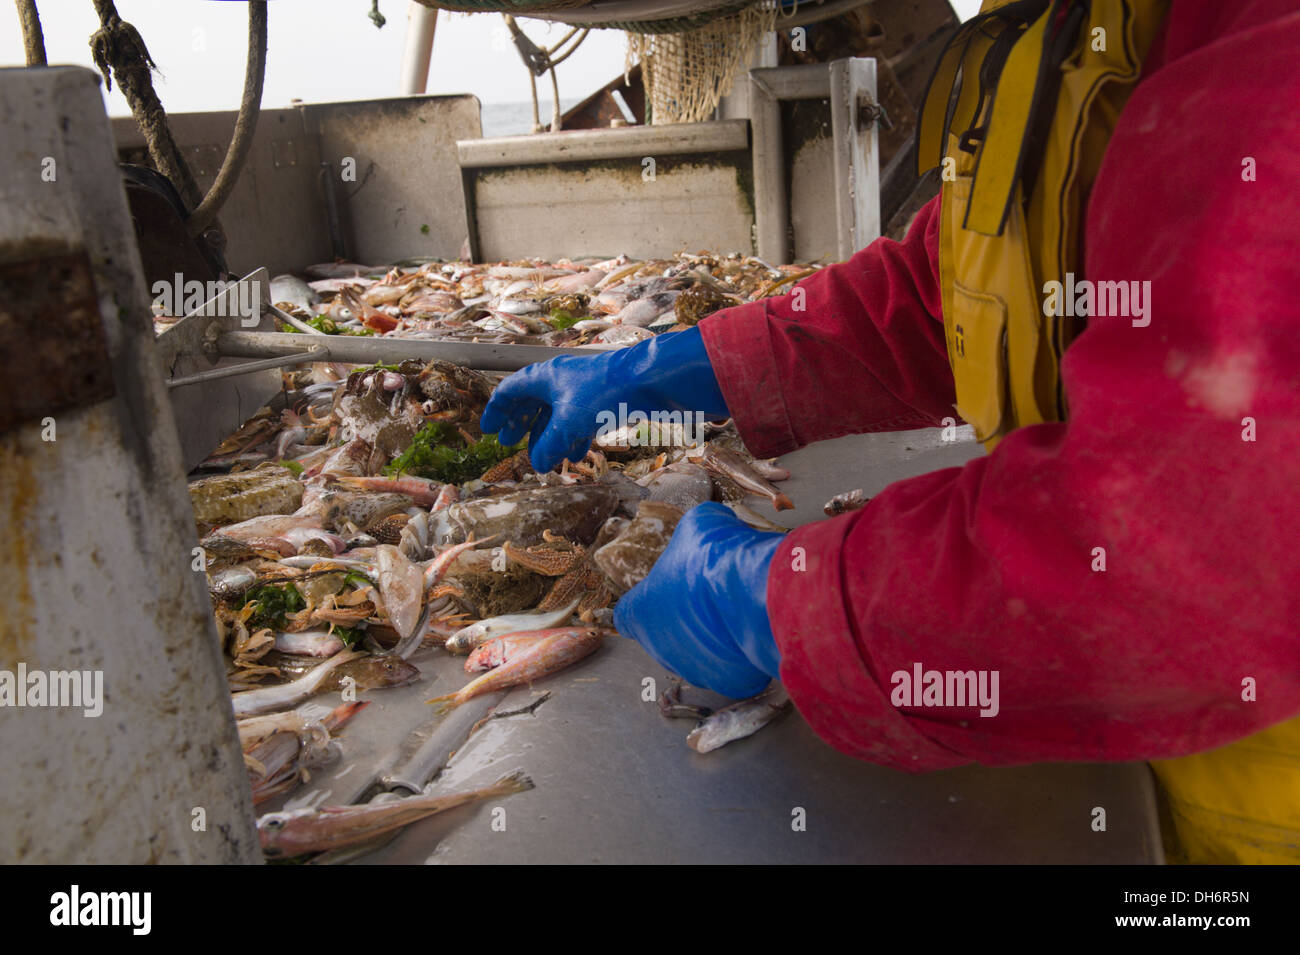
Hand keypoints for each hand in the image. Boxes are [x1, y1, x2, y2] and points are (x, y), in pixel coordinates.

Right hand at [480, 327, 728, 472]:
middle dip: (520, 425)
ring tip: (542, 460)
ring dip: (546, 436)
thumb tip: (537, 465)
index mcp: (544, 377)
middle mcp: (560, 380)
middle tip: (509, 445)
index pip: (509, 392)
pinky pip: (577, 419)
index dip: (496, 411)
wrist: (651, 381)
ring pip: (555, 413)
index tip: (488, 431)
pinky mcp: (602, 400)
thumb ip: (549, 445)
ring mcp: (582, 389)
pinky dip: (570, 436)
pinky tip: (573, 454)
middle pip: (531, 402)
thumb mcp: (569, 423)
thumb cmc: (604, 393)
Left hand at [614, 502, 782, 698]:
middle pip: (666, 635)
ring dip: (711, 637)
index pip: (627, 616)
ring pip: (700, 653)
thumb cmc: (714, 558)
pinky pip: (732, 665)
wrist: (757, 594)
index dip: (645, 604)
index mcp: (641, 612)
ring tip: (734, 610)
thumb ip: (691, 538)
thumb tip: (706, 536)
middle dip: (684, 618)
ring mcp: (693, 669)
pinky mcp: (728, 682)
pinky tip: (753, 629)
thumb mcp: (696, 527)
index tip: (663, 594)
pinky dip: (741, 652)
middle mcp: (660, 648)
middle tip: (709, 596)